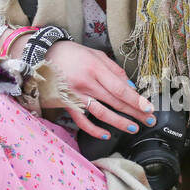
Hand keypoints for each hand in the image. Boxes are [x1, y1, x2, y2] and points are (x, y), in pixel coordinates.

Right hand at [12, 34, 154, 139]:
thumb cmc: (70, 54)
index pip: (120, 88)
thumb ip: (114, 69)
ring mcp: (76, 95)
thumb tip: (130, 85)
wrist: (41, 56)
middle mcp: (87, 83)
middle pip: (115, 101)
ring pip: (101, 113)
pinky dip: (94, 130)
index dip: (136, 100)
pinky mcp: (67, 104)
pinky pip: (82, 121)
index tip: (149, 108)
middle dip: (135, 112)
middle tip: (149, 120)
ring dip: (119, 122)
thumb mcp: (95, 54)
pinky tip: (106, 135)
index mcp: (95, 68)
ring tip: (133, 127)